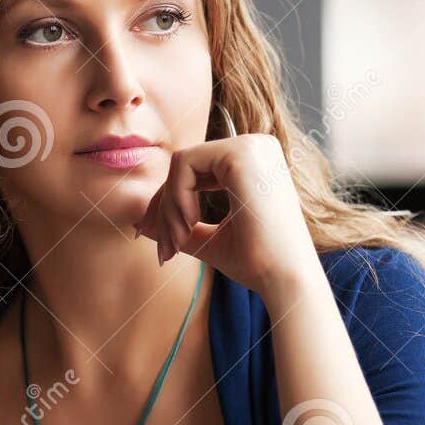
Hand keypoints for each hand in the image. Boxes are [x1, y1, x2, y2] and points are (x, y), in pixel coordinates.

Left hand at [138, 133, 322, 300]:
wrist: (285, 279)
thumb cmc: (256, 262)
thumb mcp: (209, 239)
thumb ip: (177, 226)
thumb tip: (139, 222)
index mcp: (254, 162)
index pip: (194, 170)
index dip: (170, 204)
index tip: (166, 243)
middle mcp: (256, 146)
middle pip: (184, 164)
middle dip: (165, 207)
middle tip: (166, 248)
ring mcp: (251, 145)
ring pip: (181, 164)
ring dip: (169, 206)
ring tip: (179, 241)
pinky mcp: (240, 153)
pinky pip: (184, 164)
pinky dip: (176, 197)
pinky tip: (190, 224)